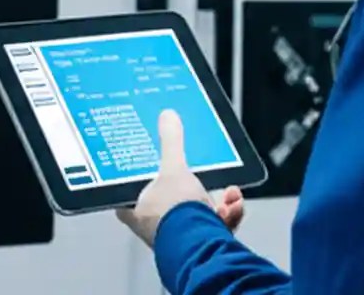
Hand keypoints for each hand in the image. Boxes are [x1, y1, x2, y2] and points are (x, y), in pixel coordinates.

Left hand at [117, 109, 239, 246]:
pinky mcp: (199, 246)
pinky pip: (213, 227)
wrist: (200, 246)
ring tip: (228, 197)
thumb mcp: (174, 168)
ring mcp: (176, 238)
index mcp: (135, 211)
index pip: (129, 193)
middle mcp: (153, 228)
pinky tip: (233, 208)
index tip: (150, 169)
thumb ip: (171, 142)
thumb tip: (167, 117)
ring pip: (195, 214)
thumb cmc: (176, 214)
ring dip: (216, 203)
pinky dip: (226, 216)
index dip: (140, 181)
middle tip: (202, 180)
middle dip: (194, 189)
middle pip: (169, 202)